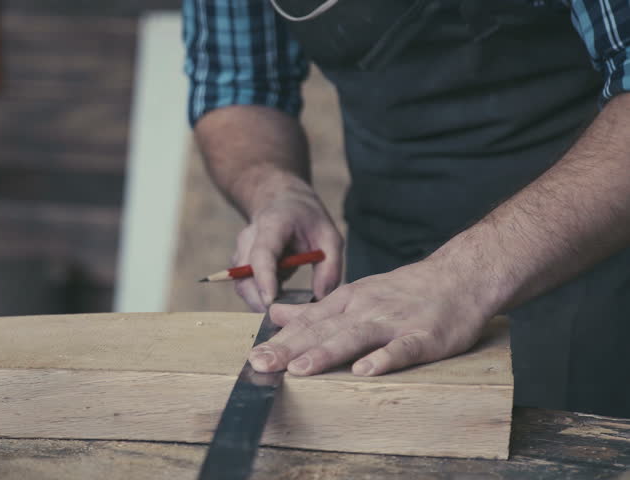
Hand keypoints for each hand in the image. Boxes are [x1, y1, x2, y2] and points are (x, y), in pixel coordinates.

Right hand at [232, 175, 342, 311]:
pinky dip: (260, 299)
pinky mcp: (240, 266)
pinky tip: (279, 303)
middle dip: (259, 299)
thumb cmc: (306, 219)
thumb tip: (321, 297)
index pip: (262, 253)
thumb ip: (330, 265)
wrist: (280, 203)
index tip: (270, 301)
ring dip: (259, 302)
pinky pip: (246, 287)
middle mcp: (249, 238)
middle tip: (282, 319)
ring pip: (242, 284)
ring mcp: (240, 252)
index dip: (264, 278)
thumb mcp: (329, 235)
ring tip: (284, 312)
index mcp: (272, 226)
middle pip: (244, 275)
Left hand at [248, 260, 490, 375]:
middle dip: (290, 348)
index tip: (253, 357)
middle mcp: (365, 309)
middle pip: (322, 330)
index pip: (307, 322)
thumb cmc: (404, 291)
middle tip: (262, 365)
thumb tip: (275, 313)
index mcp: (347, 301)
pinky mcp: (424, 337)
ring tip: (300, 370)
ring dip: (326, 353)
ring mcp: (394, 322)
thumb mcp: (354, 293)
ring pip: (355, 337)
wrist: (459, 277)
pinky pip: (402, 349)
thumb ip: (315, 309)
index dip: (280, 340)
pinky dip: (383, 359)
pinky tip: (365, 371)